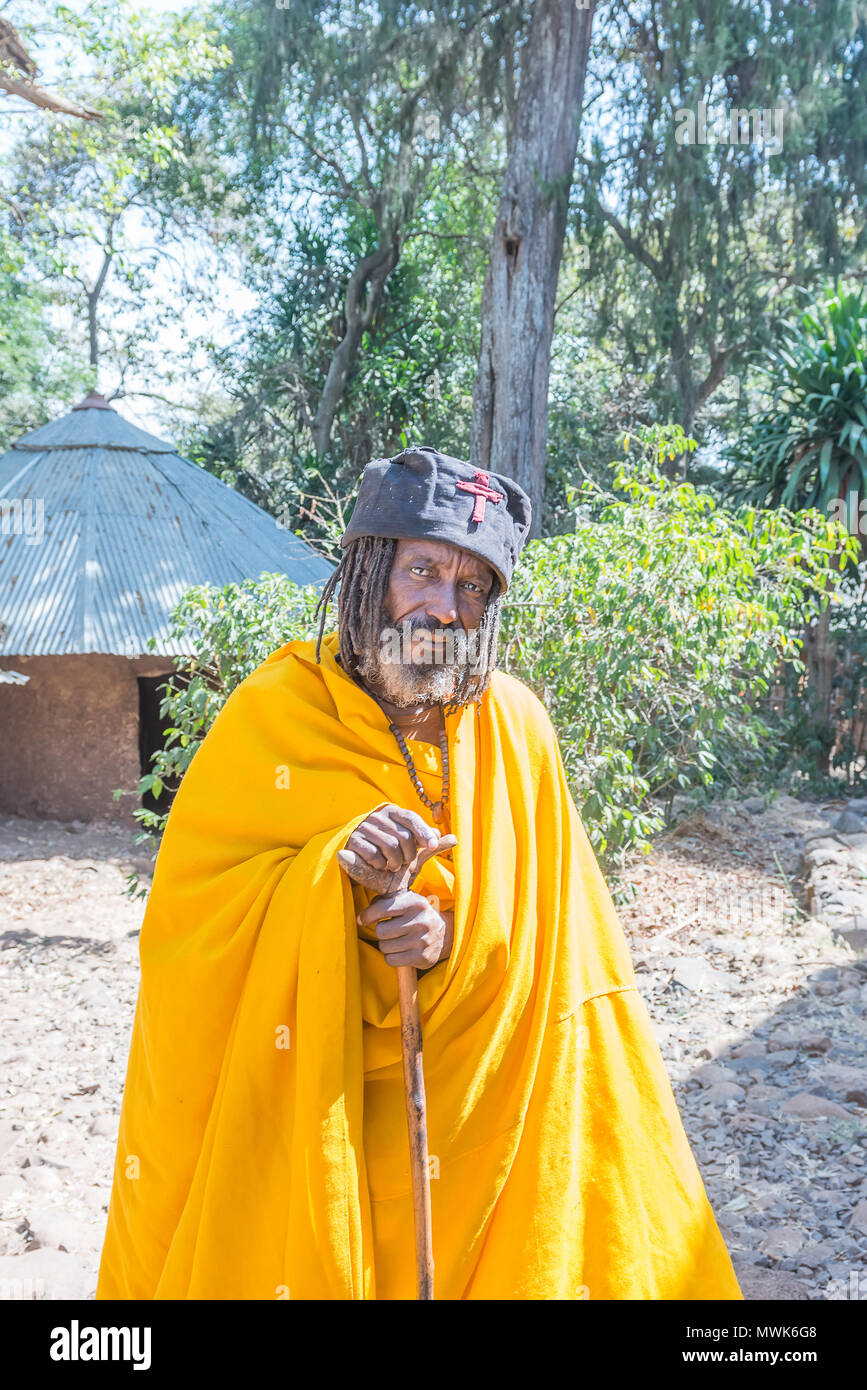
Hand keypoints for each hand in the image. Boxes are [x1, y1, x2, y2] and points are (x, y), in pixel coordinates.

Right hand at [337, 803, 455, 896]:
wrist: (364, 866)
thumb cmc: (392, 856)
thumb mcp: (413, 851)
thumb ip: (430, 845)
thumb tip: (455, 839)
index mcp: (394, 812)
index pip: (411, 818)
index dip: (423, 832)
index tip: (432, 845)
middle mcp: (378, 816)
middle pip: (403, 836)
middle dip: (407, 855)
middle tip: (403, 863)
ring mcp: (364, 826)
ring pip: (390, 846)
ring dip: (394, 861)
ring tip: (392, 866)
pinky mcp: (353, 840)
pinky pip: (373, 853)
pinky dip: (379, 864)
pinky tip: (379, 866)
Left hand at [357, 891, 453, 969]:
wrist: (444, 934)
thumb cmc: (416, 915)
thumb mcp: (406, 901)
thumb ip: (384, 901)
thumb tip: (362, 917)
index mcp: (415, 903)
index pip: (382, 908)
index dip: (367, 915)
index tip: (362, 919)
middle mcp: (421, 921)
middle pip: (381, 931)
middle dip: (381, 932)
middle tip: (389, 931)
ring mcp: (422, 941)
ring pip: (384, 947)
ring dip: (386, 945)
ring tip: (397, 940)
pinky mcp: (422, 957)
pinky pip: (391, 960)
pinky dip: (391, 956)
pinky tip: (400, 950)